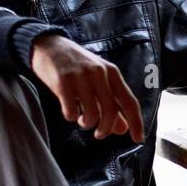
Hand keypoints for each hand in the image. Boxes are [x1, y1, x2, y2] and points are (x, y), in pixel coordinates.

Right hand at [30, 33, 144, 141]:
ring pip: (92, 113)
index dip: (136, 123)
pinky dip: (71, 117)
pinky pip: (71, 110)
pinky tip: (69, 112)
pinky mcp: (62, 81)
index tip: (138, 139)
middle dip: (106, 129)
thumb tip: (123, 130)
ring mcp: (81, 77)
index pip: (130, 102)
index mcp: (112, 73)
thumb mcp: (98, 80)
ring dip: (87, 123)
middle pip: (111, 111)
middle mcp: (100, 73)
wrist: (48, 45)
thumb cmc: (76, 66)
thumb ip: (111, 103)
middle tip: (99, 134)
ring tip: (82, 120)